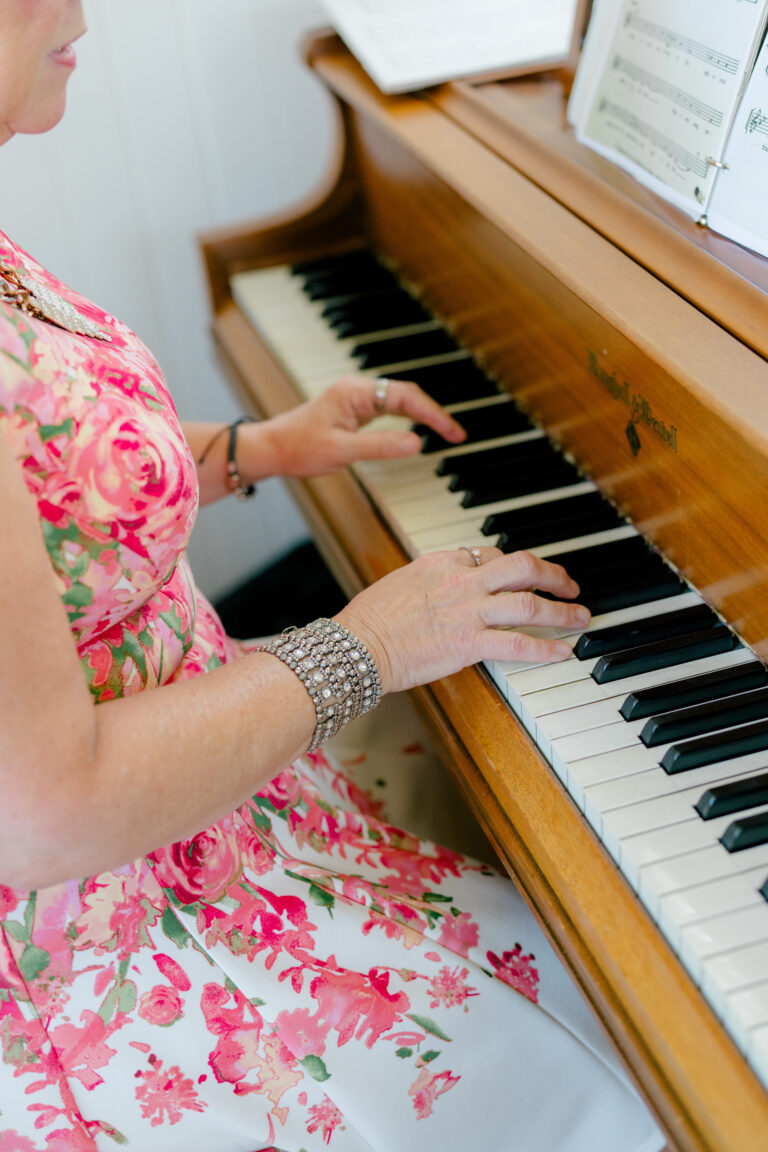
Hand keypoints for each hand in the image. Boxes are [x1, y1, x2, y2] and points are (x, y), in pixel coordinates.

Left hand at [259, 374, 464, 477]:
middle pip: (406, 395)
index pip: (405, 397)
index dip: (433, 414)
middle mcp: (356, 390)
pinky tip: (419, 428)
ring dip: (423, 414)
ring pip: (398, 400)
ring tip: (445, 432)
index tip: (452, 432)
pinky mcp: (352, 410)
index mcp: (354, 392)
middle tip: (456, 435)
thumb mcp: (342, 451)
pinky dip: (407, 418)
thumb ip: (381, 446)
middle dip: (434, 413)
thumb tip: (417, 443)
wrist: (271, 449)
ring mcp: (355, 399)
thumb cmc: (298, 448)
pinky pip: (387, 408)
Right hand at [335, 546, 590, 694]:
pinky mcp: (469, 643)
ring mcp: (468, 611)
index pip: (490, 554)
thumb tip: (445, 588)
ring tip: (580, 617)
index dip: (513, 566)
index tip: (523, 576)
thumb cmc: (369, 620)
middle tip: (569, 584)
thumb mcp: (400, 583)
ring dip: (562, 611)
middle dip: (552, 574)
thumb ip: (430, 581)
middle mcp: (461, 580)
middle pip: (522, 566)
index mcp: (442, 562)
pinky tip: (563, 651)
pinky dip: (546, 648)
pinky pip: (518, 644)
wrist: (356, 644)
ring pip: (529, 604)